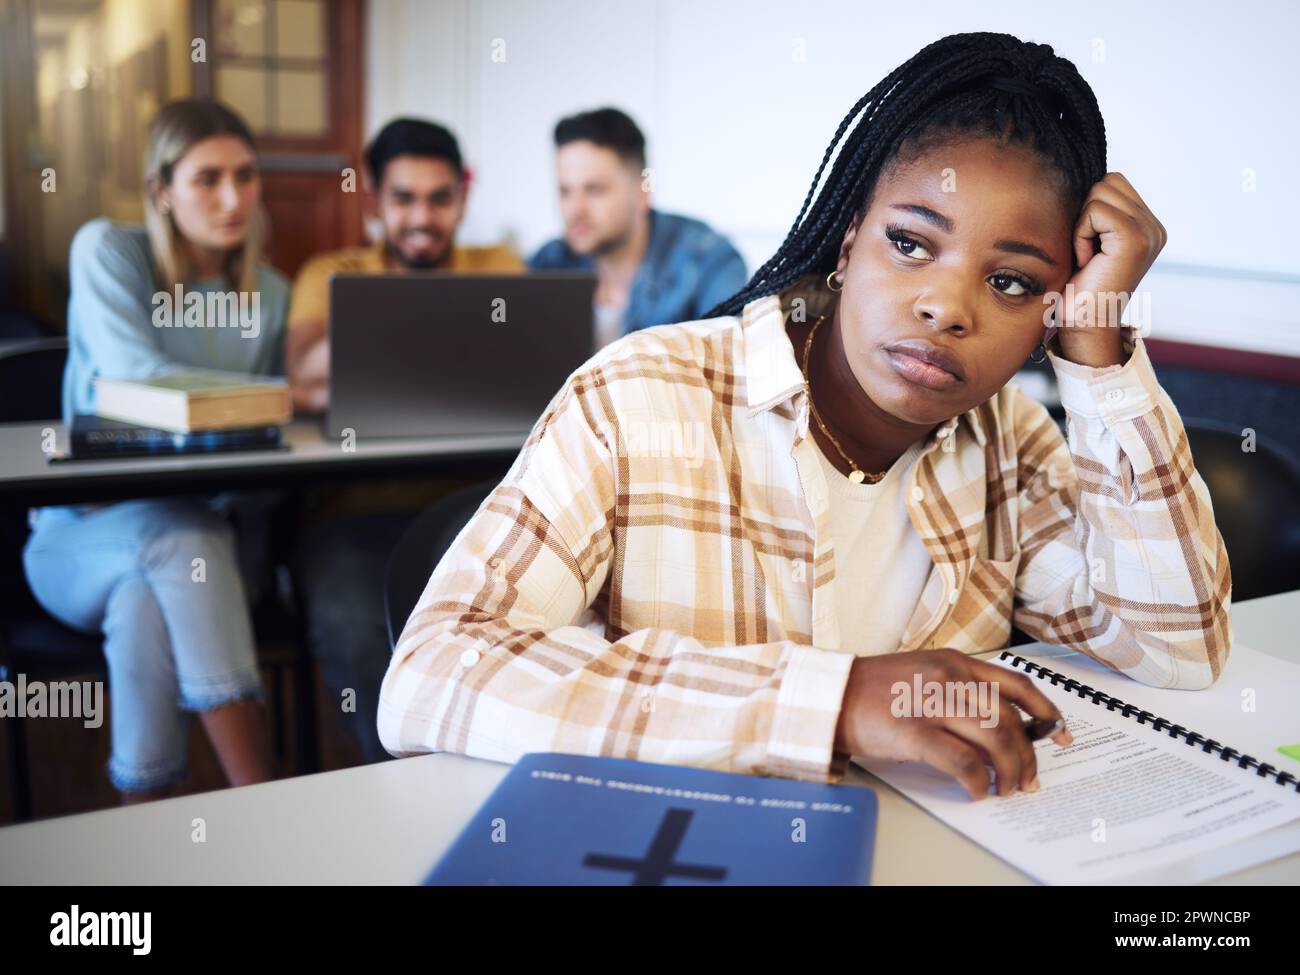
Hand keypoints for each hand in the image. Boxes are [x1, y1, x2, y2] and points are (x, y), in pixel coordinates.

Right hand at [834, 649, 1072, 799]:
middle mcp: (949, 677)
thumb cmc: (874, 689)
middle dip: (1028, 755)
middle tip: (1029, 778)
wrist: (831, 695)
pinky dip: (978, 780)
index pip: (1016, 684)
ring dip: (1008, 771)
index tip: (1062, 734)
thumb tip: (998, 726)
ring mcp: (932, 702)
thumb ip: (959, 688)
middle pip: (1009, 718)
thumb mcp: (923, 672)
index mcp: (955, 661)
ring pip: (994, 739)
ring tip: (1007, 788)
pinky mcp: (914, 731)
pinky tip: (978, 790)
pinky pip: (963, 761)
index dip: (1046, 711)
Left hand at [1053, 172, 1166, 366]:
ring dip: (1082, 225)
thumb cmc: (1077, 288)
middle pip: (1108, 181)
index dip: (1089, 209)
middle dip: (1086, 213)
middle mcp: (1155, 227)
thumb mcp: (1089, 242)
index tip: (1089, 246)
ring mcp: (1150, 231)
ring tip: (1088, 256)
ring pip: (1100, 192)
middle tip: (1087, 251)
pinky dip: (1081, 234)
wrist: (1083, 325)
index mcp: (1148, 226)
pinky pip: (1095, 210)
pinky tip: (1087, 260)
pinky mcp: (1136, 238)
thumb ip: (1097, 212)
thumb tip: (1078, 178)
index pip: (1113, 183)